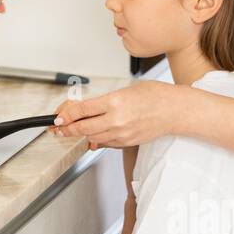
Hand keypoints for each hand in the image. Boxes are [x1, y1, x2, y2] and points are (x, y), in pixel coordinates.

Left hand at [50, 81, 180, 148]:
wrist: (175, 110)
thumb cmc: (155, 95)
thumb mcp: (125, 90)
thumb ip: (105, 102)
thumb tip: (87, 109)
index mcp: (115, 101)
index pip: (82, 110)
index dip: (66, 115)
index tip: (58, 118)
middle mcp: (117, 119)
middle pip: (83, 128)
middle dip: (68, 129)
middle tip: (59, 128)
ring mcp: (122, 133)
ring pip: (93, 137)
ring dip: (82, 134)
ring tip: (74, 130)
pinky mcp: (127, 142)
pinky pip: (106, 143)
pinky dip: (98, 139)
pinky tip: (95, 134)